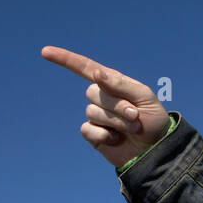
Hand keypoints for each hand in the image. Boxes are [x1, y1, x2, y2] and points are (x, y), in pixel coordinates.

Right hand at [40, 46, 171, 168]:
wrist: (157, 150)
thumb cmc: (154, 121)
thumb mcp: (144, 97)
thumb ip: (120, 84)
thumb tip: (96, 72)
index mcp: (113, 83)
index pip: (86, 68)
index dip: (65, 59)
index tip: (45, 51)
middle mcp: (102, 97)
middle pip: (93, 93)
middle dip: (117, 106)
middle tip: (135, 116)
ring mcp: (97, 116)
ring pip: (92, 112)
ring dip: (116, 121)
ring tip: (132, 128)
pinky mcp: (93, 135)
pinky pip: (87, 130)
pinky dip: (103, 135)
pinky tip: (115, 139)